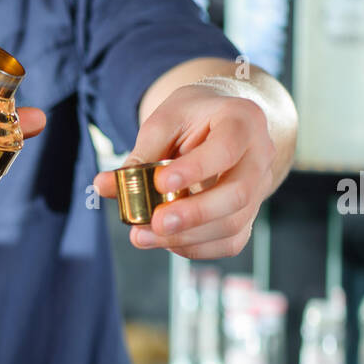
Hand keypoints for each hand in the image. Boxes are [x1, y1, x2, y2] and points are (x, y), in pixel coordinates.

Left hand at [93, 80, 275, 258]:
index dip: (195, 170)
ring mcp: (260, 189)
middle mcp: (260, 156)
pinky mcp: (249, 215)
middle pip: (238, 195)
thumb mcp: (166, 120)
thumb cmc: (194, 116)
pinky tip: (165, 241)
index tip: (160, 183)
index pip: (227, 148)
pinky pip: (229, 242)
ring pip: (233, 225)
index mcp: (243, 120)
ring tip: (144, 236)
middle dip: (193, 215)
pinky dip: (194, 247)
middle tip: (155, 223)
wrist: (225, 122)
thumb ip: (140, 153)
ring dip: (186, 237)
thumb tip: (103, 186)